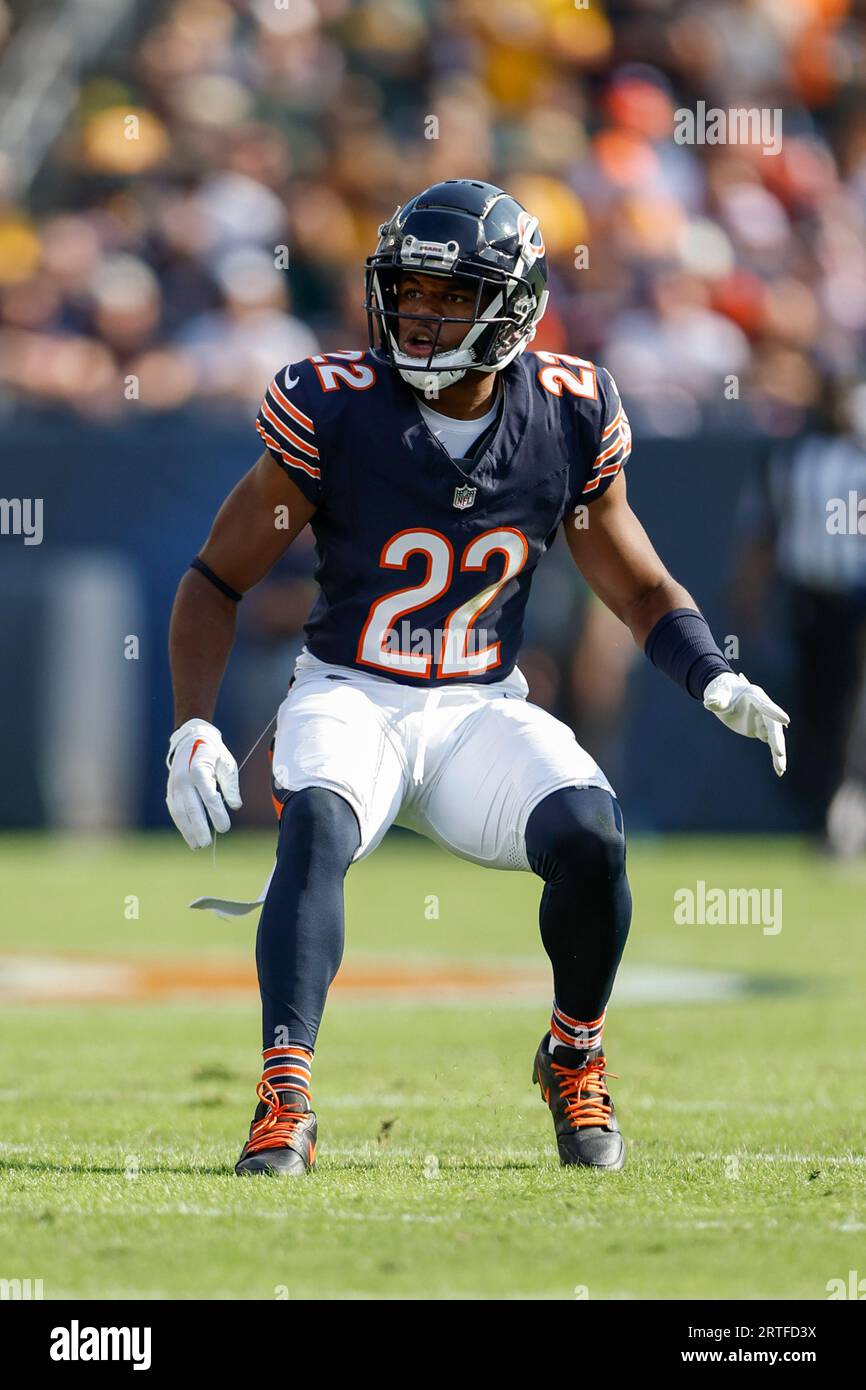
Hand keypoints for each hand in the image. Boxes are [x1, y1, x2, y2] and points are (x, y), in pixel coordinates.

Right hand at [166, 718, 241, 848]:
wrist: (192, 739)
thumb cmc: (214, 753)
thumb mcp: (227, 764)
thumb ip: (231, 785)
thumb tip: (235, 806)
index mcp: (199, 769)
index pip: (208, 796)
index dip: (216, 813)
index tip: (224, 828)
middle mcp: (184, 777)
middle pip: (191, 807)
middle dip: (199, 827)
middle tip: (207, 843)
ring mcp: (174, 784)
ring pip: (179, 811)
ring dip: (187, 830)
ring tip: (197, 845)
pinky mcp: (170, 790)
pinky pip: (174, 809)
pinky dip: (181, 824)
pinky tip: (189, 834)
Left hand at [703, 672, 789, 776]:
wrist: (726, 695)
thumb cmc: (722, 692)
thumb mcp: (717, 695)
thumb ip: (716, 699)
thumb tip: (709, 702)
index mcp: (754, 695)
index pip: (765, 704)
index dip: (774, 712)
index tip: (785, 720)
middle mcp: (764, 708)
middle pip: (773, 725)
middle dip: (776, 739)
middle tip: (779, 753)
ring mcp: (764, 720)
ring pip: (775, 737)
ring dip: (778, 753)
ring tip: (780, 770)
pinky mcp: (761, 730)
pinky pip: (771, 744)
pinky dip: (775, 757)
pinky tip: (779, 771)